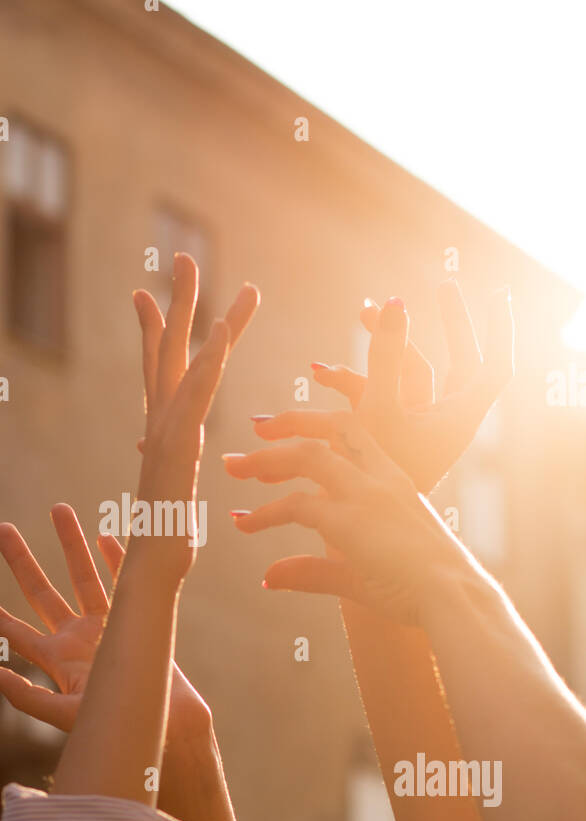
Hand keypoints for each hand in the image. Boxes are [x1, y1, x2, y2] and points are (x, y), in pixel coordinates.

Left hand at [0, 504, 210, 732]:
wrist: (170, 730)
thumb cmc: (117, 729)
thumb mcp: (66, 718)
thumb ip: (26, 697)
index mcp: (54, 660)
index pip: (7, 628)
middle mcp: (75, 639)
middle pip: (40, 592)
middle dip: (21, 560)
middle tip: (1, 529)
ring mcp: (105, 628)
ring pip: (82, 577)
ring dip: (71, 544)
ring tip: (59, 508)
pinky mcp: (135, 623)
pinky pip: (123, 581)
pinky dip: (116, 558)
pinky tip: (106, 536)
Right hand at [129, 253, 259, 582]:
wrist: (154, 570)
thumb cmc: (168, 544)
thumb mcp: (178, 499)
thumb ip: (177, 474)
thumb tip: (172, 470)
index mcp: (164, 430)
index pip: (160, 370)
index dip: (153, 331)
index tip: (146, 295)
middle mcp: (160, 422)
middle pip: (166, 349)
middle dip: (175, 302)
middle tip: (181, 257)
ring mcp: (166, 430)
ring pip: (181, 359)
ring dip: (192, 311)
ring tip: (196, 267)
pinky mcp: (179, 447)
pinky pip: (197, 396)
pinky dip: (209, 361)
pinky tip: (222, 330)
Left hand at [225, 410, 469, 625]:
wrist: (454, 600)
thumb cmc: (422, 590)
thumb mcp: (360, 572)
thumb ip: (313, 569)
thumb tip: (268, 577)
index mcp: (395, 479)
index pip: (353, 431)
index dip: (314, 425)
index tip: (279, 432)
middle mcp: (381, 478)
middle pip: (327, 431)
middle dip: (285, 426)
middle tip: (250, 434)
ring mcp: (367, 495)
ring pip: (307, 456)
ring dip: (265, 459)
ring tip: (232, 466)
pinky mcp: (350, 520)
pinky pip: (297, 505)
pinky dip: (265, 513)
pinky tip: (242, 523)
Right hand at [304, 282, 513, 490]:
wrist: (353, 532)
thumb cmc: (373, 479)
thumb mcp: (378, 410)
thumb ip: (385, 357)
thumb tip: (396, 303)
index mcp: (459, 418)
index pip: (494, 366)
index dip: (499, 328)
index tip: (499, 294)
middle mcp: (444, 422)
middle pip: (459, 363)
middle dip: (450, 324)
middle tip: (444, 287)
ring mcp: (419, 431)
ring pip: (412, 376)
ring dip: (385, 345)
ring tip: (361, 311)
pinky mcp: (390, 440)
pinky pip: (380, 398)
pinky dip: (354, 380)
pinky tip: (321, 373)